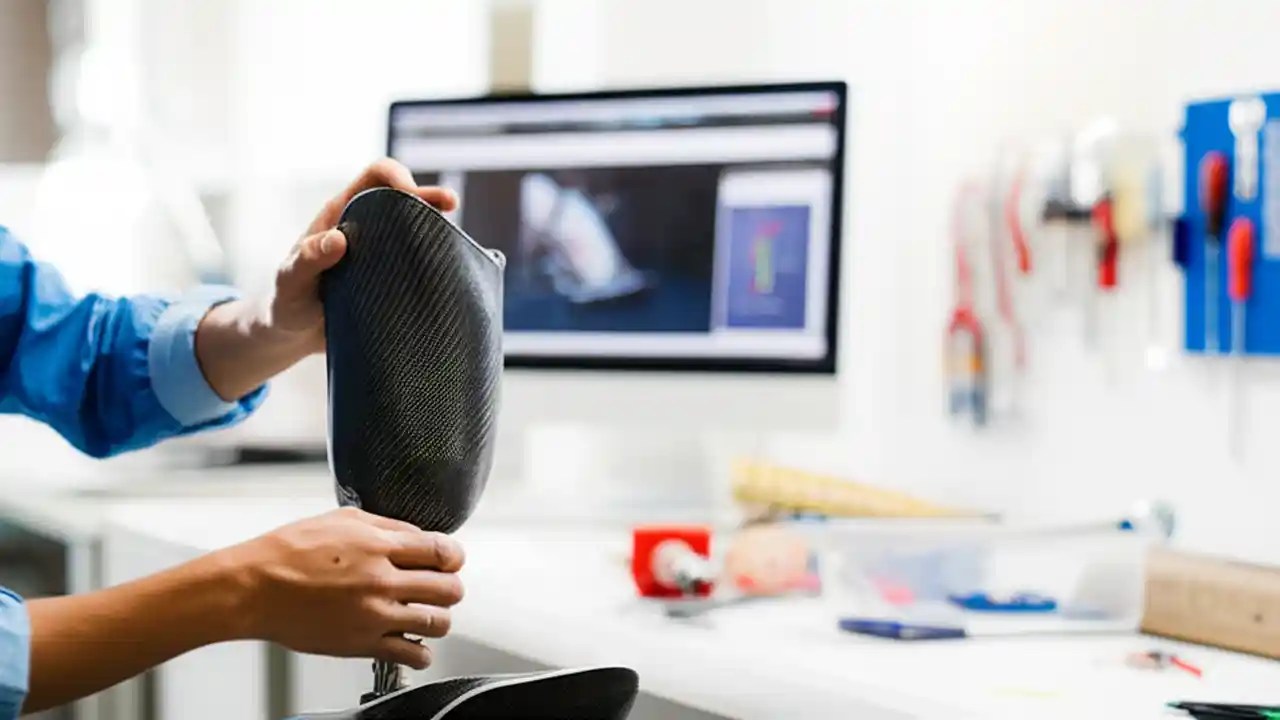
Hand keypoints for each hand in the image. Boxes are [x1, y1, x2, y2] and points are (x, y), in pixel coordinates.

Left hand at [195, 158, 457, 400]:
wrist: (293, 339)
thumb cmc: (286, 304)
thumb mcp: (290, 282)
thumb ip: (307, 260)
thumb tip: (339, 239)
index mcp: (342, 215)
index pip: (375, 177)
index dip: (395, 176)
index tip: (407, 195)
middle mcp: (367, 230)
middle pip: (406, 200)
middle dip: (430, 197)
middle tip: (450, 204)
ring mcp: (383, 258)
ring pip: (418, 235)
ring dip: (440, 233)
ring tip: (457, 244)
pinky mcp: (394, 284)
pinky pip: (420, 269)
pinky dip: (438, 268)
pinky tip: (451, 276)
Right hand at [222, 507, 464, 668]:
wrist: (252, 589)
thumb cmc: (289, 551)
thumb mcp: (342, 520)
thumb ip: (387, 527)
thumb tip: (419, 535)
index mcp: (379, 546)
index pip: (443, 551)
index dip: (454, 556)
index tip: (451, 560)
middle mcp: (382, 581)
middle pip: (448, 588)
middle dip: (450, 587)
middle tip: (441, 587)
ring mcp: (374, 615)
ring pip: (438, 622)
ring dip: (439, 617)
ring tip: (427, 614)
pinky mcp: (362, 644)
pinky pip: (412, 655)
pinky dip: (421, 652)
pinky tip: (413, 642)